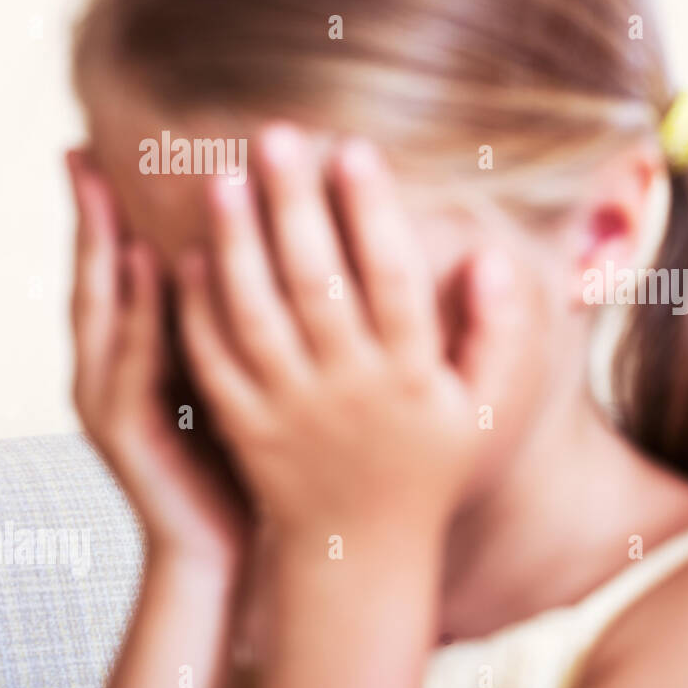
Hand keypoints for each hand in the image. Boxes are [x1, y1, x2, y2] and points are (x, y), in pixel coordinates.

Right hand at [67, 149, 248, 569]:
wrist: (226, 548)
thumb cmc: (245, 456)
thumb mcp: (240, 376)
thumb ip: (239, 321)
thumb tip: (282, 254)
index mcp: (143, 353)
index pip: (123, 269)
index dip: (114, 212)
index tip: (113, 148)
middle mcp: (113, 369)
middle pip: (94, 276)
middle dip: (87, 214)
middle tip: (77, 149)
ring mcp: (111, 399)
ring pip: (100, 309)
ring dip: (100, 246)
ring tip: (100, 184)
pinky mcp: (126, 432)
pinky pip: (132, 358)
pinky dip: (138, 310)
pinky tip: (148, 264)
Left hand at [172, 126, 528, 543]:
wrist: (359, 554)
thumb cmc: (428, 467)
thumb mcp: (482, 409)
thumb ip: (497, 333)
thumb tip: (493, 256)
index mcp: (409, 377)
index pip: (392, 281)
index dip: (373, 212)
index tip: (355, 148)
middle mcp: (348, 388)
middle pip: (316, 283)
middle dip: (294, 204)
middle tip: (276, 133)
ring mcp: (289, 409)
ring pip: (255, 315)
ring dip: (236, 244)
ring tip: (222, 178)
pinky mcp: (243, 427)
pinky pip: (214, 363)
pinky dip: (198, 311)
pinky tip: (189, 257)